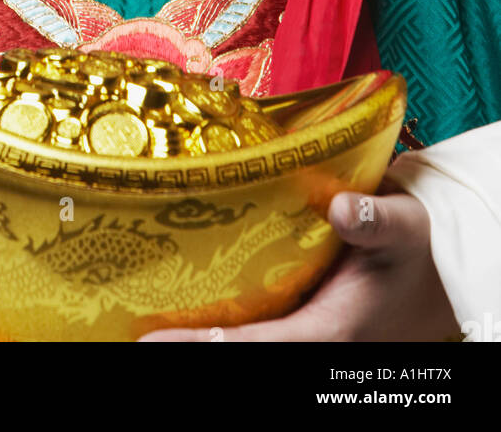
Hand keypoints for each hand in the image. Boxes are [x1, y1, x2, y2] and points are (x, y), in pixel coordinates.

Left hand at [139, 189, 458, 342]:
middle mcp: (306, 341)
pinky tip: (171, 307)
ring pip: (237, 342)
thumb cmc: (417, 245)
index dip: (202, 349)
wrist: (433, 265)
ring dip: (193, 338)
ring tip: (130, 321)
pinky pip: (244, 330)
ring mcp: (297, 335)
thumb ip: (376, 220)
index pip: (256, 349)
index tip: (151, 343)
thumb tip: (343, 207)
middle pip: (235, 352)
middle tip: (126, 331)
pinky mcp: (291, 321)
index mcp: (330, 331)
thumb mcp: (404, 227)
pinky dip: (209, 326)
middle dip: (186, 347)